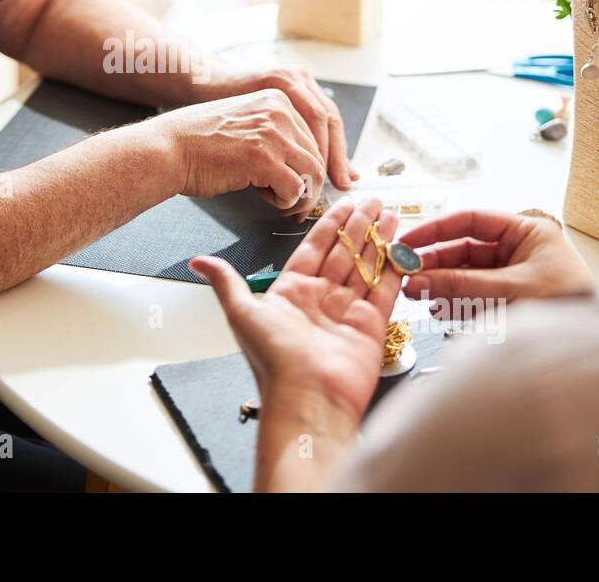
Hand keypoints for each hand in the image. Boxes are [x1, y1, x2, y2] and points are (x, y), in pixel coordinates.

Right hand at [154, 89, 327, 212]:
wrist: (168, 148)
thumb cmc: (199, 143)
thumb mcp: (245, 123)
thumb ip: (274, 133)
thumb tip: (303, 162)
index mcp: (278, 99)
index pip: (316, 134)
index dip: (312, 164)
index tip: (304, 182)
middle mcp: (280, 111)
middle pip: (318, 155)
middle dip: (308, 182)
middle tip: (291, 199)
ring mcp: (273, 133)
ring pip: (313, 173)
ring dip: (299, 193)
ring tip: (279, 200)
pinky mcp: (264, 159)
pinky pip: (296, 189)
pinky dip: (286, 201)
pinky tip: (265, 197)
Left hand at [190, 194, 400, 422]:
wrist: (307, 398)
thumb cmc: (273, 360)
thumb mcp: (241, 312)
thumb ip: (227, 281)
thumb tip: (198, 262)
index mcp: (291, 293)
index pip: (313, 248)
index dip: (329, 224)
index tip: (342, 203)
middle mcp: (320, 300)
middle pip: (342, 253)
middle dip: (358, 225)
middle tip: (372, 200)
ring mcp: (347, 311)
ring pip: (365, 266)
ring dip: (377, 239)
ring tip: (389, 213)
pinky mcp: (371, 325)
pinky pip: (384, 289)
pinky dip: (393, 267)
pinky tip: (399, 246)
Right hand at [398, 209, 594, 304]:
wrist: (595, 344)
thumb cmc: (567, 307)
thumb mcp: (510, 291)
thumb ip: (460, 286)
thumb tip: (417, 280)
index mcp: (526, 232)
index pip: (472, 221)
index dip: (436, 229)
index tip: (408, 240)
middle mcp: (518, 250)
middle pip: (464, 249)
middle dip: (435, 263)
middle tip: (407, 273)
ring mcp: (513, 276)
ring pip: (466, 275)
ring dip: (441, 285)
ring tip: (418, 295)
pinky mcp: (509, 301)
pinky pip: (474, 296)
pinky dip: (455, 302)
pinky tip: (438, 308)